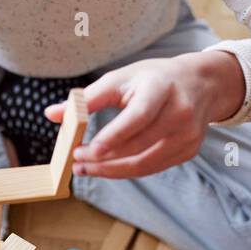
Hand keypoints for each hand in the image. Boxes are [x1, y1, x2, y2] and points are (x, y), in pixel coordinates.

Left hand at [43, 50, 243, 178]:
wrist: (200, 84)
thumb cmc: (152, 79)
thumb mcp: (120, 78)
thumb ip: (86, 99)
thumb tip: (50, 114)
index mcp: (161, 88)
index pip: (138, 117)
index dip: (113, 136)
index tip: (86, 150)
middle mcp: (180, 113)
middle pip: (139, 145)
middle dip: (104, 158)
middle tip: (76, 161)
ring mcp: (188, 135)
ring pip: (145, 163)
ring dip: (111, 171)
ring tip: (85, 168)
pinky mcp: (189, 150)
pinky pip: (153, 167)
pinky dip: (127, 170)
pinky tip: (107, 168)